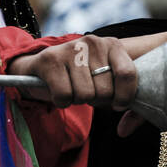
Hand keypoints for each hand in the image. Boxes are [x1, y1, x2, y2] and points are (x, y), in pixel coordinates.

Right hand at [8, 35, 136, 110]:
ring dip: (77, 100)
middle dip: (96, 100)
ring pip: (85, 95)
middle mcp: (93, 42)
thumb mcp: (104, 78)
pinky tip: (58, 90)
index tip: (117, 104)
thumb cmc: (80, 77)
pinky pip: (64, 96)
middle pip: (105, 91)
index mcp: (112, 45)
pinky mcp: (51, 59)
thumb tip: (125, 124)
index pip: (127, 74)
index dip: (124, 97)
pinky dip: (62, 101)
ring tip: (72, 88)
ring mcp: (71, 48)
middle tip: (86, 91)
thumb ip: (122, 94)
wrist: (40, 68)